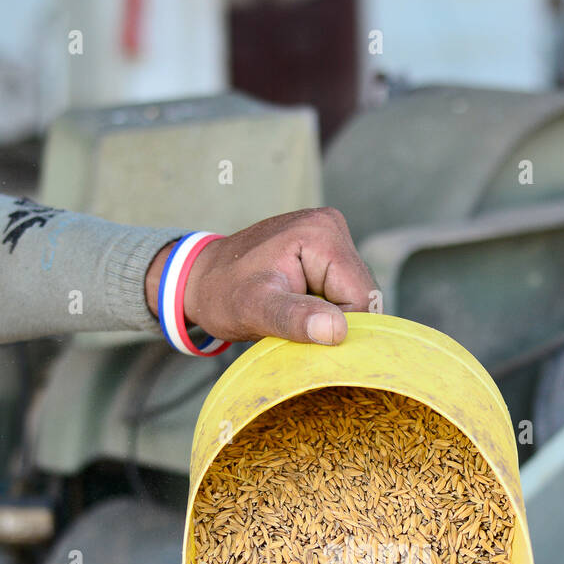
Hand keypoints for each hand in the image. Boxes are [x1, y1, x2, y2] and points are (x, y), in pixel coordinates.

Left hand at [145, 207, 374, 345]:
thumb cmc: (222, 295)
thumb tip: (337, 331)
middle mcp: (331, 225)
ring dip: (330, 317)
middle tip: (296, 330)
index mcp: (321, 234)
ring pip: (355, 295)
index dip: (341, 328)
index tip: (306, 338)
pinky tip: (298, 309)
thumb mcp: (254, 311)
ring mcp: (330, 234)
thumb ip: (295, 320)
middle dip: (336, 322)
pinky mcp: (325, 249)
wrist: (201, 279)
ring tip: (293, 317)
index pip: (362, 297)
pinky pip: (343, 290)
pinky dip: (325, 309)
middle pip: (362, 295)